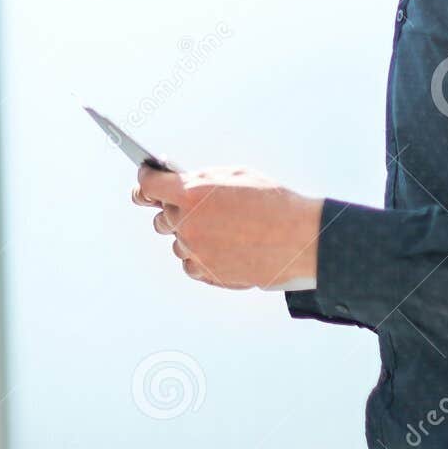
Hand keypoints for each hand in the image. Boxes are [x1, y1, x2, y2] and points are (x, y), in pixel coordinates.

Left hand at [133, 165, 322, 289]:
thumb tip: (178, 181)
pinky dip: (201, 257)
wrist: (300, 240)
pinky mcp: (206, 272)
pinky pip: (190, 263)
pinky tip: (225, 247)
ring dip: (192, 235)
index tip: (148, 179)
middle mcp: (186, 224)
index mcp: (190, 194)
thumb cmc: (272, 203)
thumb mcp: (235, 176)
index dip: (147, 179)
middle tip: (198, 207)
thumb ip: (200, 179)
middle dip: (175, 210)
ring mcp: (194, 251)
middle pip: (161, 217)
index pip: (147, 185)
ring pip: (178, 242)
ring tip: (225, 230)